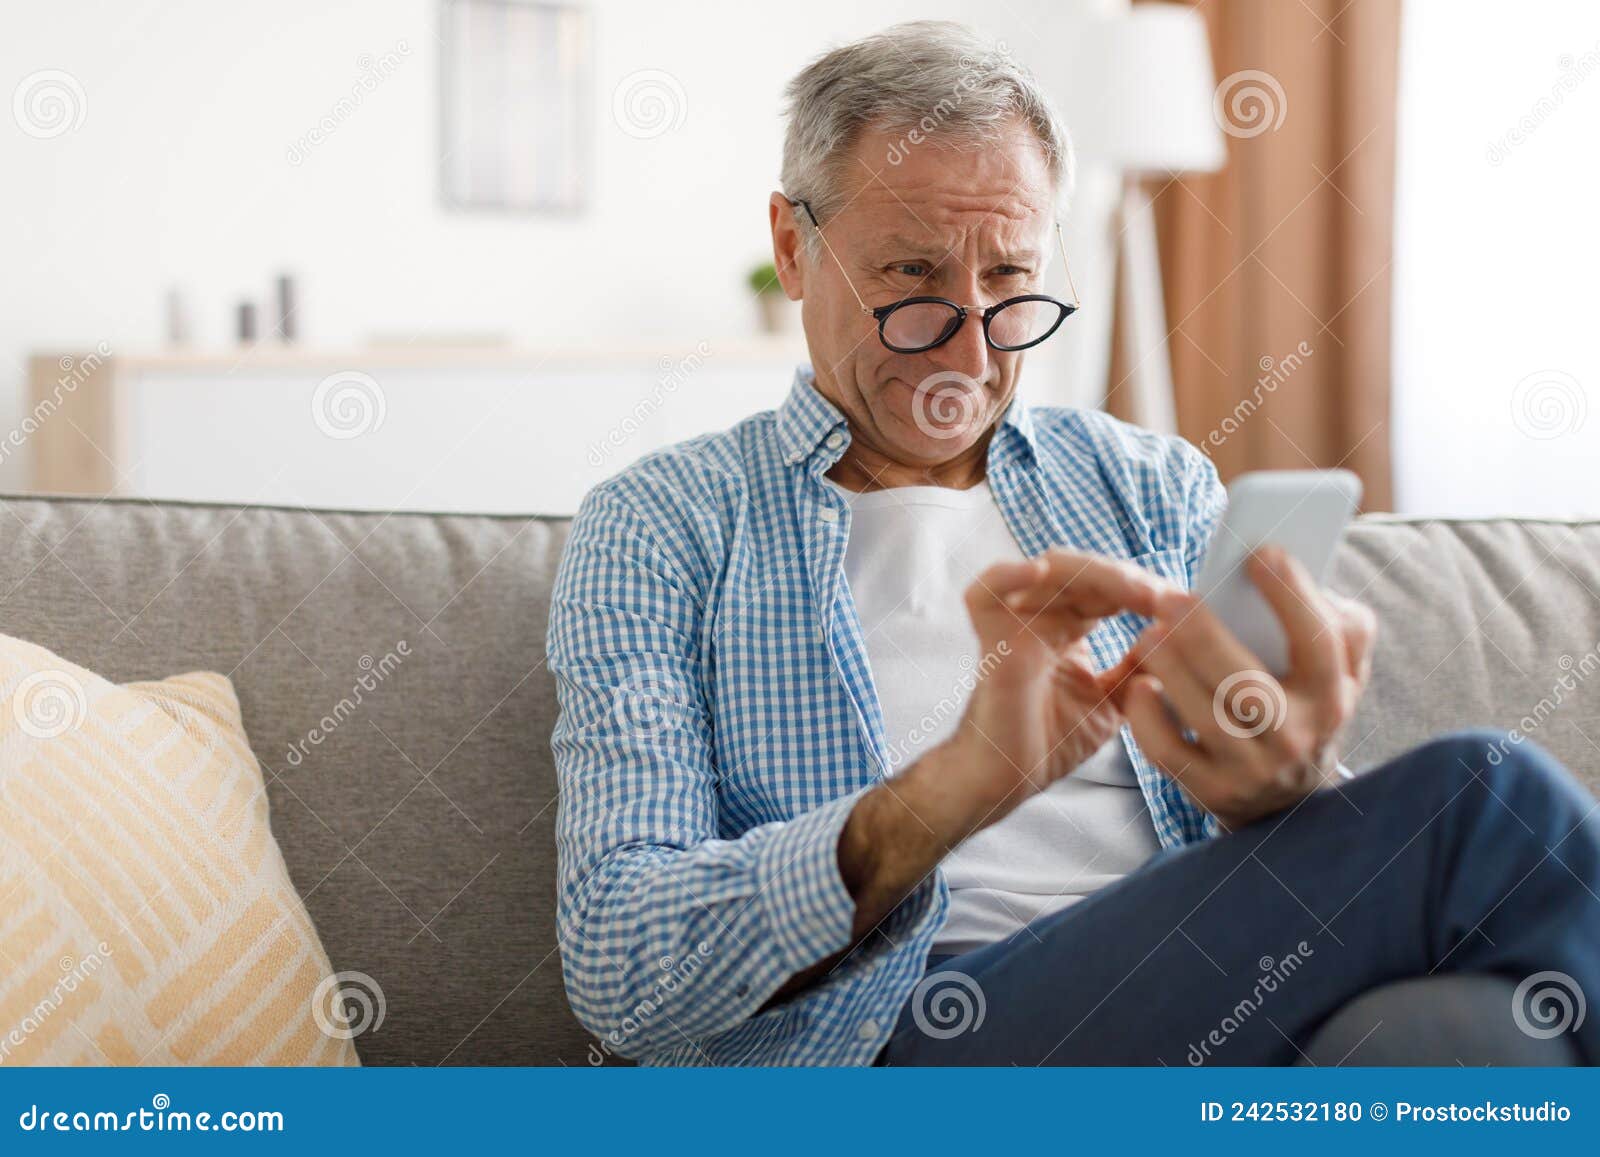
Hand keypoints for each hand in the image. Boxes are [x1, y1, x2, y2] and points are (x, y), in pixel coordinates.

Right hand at [834, 548, 1175, 946]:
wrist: (1009, 778)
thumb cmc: (1050, 741)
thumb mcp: (1116, 702)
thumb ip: (1142, 670)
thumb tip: (1181, 639)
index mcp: (1070, 626)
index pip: (1109, 589)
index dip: (1145, 590)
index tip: (1184, 606)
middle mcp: (1042, 616)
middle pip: (1086, 571)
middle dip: (1129, 579)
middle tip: (1163, 597)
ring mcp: (1015, 621)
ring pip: (1051, 570)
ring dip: (1096, 573)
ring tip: (1132, 590)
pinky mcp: (991, 637)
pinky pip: (987, 591)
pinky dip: (1008, 575)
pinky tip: (1040, 572)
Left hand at [1114, 545, 1375, 828]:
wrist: (1289, 803)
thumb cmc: (1306, 709)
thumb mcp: (1341, 674)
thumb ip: (1341, 626)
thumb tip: (1308, 577)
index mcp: (1331, 695)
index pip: (1320, 642)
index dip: (1292, 594)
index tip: (1258, 553)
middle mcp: (1296, 736)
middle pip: (1245, 684)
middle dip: (1202, 636)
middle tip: (1168, 597)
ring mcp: (1252, 769)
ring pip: (1203, 715)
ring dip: (1168, 667)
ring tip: (1147, 633)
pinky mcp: (1212, 792)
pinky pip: (1169, 753)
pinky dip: (1147, 718)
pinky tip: (1138, 685)